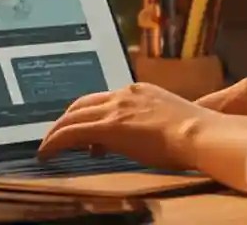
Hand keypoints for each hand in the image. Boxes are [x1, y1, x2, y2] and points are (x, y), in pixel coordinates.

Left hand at [37, 82, 214, 171]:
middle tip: (57, 138)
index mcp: (139, 91)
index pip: (104, 100)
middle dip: (67, 121)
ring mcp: (116, 108)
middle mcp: (124, 94)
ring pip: (73, 117)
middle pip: (83, 104)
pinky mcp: (108, 126)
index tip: (85, 134)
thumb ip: (149, 126)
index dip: (90, 115)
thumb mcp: (169, 123)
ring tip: (48, 148)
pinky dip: (55, 142)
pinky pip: (71, 132)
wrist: (200, 134)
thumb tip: (139, 140)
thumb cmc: (195, 135)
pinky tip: (47, 154)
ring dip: (57, 132)